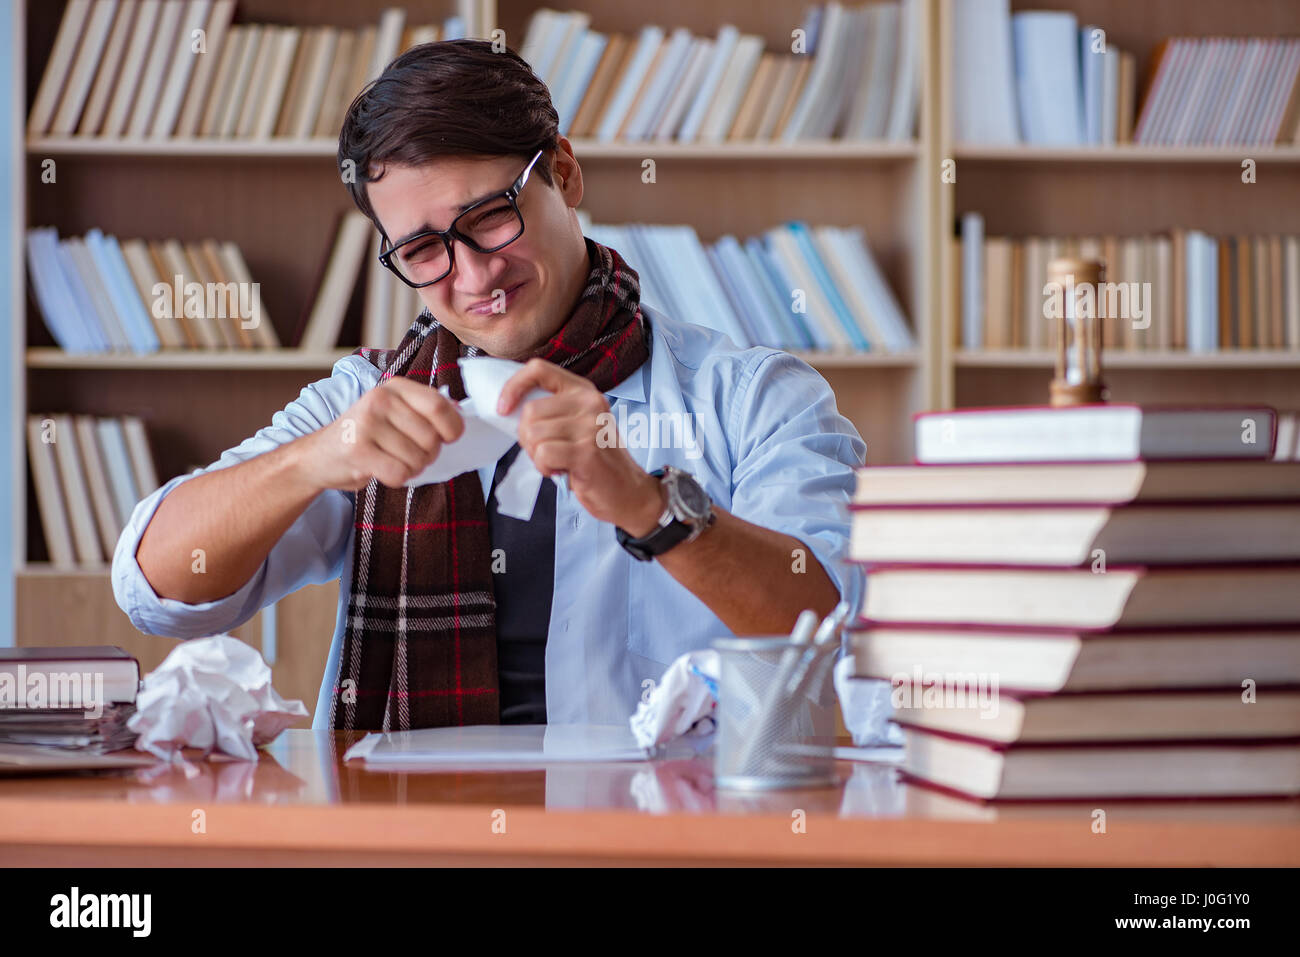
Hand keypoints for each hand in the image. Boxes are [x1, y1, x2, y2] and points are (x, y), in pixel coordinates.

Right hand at [296, 377, 464, 491]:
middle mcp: (380, 399)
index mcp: (395, 387)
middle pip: (431, 438)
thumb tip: (460, 412)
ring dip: (411, 468)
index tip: (448, 438)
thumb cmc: (366, 436)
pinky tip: (381, 470)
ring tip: (391, 460)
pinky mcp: (357, 450)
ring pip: (417, 459)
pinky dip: (396, 479)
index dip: (452, 428)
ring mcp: (367, 423)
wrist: (319, 455)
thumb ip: (425, 410)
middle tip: (408, 453)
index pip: (439, 406)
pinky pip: (399, 473)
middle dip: (428, 455)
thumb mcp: (395, 413)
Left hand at [497, 358, 663, 532]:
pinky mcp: (587, 451)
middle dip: (527, 437)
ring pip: (533, 434)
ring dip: (537, 456)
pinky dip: (544, 468)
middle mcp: (590, 403)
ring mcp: (590, 426)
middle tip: (546, 452)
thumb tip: (509, 408)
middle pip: (530, 411)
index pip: (539, 369)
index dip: (514, 386)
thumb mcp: (577, 424)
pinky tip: (561, 471)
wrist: (628, 490)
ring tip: (557, 462)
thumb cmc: (596, 460)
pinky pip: (543, 453)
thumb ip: (551, 411)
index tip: (503, 409)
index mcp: (584, 391)